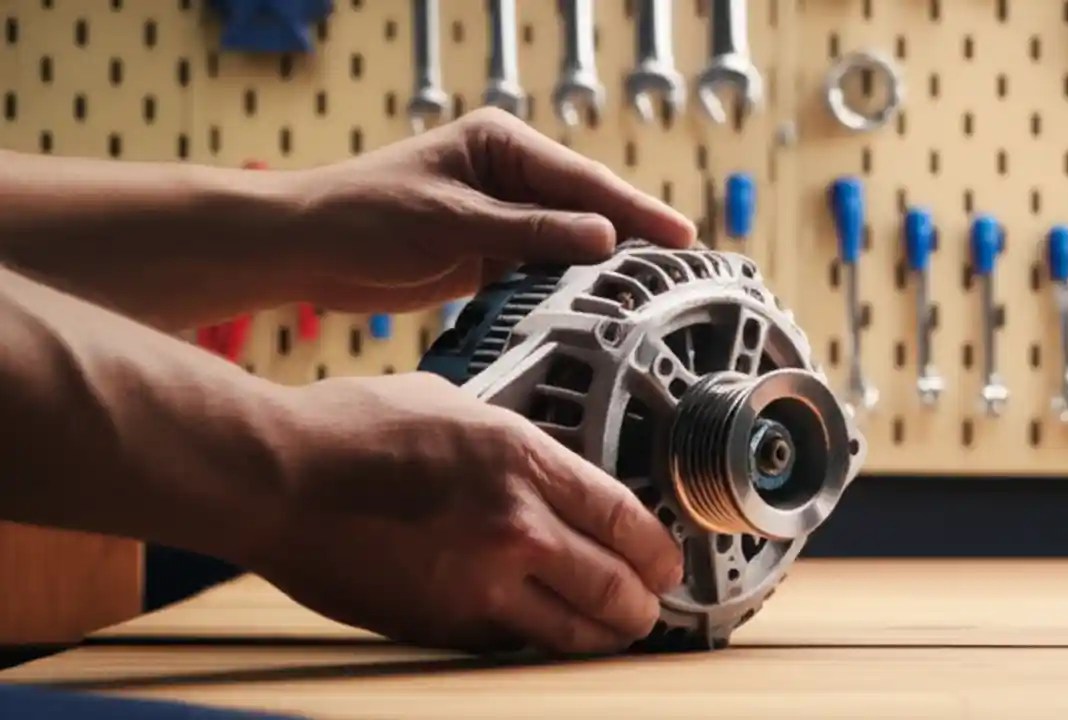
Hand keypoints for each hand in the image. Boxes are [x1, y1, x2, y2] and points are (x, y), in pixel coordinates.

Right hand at [251, 372, 684, 655]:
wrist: (275, 479)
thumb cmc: (352, 430)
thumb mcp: (454, 405)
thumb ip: (512, 443)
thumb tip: (549, 472)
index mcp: (521, 459)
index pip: (623, 516)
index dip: (657, 549)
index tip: (666, 562)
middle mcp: (513, 525)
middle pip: (614, 584)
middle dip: (642, 603)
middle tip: (649, 606)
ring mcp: (478, 581)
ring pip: (572, 629)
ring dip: (604, 634)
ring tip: (615, 631)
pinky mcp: (441, 623)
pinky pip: (512, 643)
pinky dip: (539, 641)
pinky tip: (546, 633)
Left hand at [285, 108, 695, 311]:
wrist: (306, 249)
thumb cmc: (365, 215)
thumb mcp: (451, 221)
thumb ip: (528, 231)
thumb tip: (603, 237)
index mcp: (501, 145)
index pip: (583, 180)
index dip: (635, 211)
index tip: (681, 237)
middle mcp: (507, 175)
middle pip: (584, 210)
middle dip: (630, 240)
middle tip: (683, 271)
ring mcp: (499, 216)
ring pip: (566, 244)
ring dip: (600, 270)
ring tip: (652, 296)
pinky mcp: (487, 254)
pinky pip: (539, 271)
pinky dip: (564, 289)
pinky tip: (595, 311)